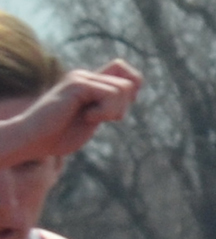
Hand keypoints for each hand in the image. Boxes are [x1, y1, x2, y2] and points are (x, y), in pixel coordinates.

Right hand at [2, 61, 141, 160]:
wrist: (33, 139)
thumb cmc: (60, 135)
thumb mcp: (92, 119)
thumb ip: (108, 106)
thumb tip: (132, 93)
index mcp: (89, 83)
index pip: (124, 71)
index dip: (131, 89)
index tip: (116, 110)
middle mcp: (85, 75)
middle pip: (130, 83)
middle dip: (123, 107)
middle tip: (100, 118)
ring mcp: (80, 78)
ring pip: (123, 88)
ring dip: (113, 111)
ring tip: (90, 118)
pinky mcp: (77, 84)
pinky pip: (111, 94)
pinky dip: (105, 112)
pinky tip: (87, 118)